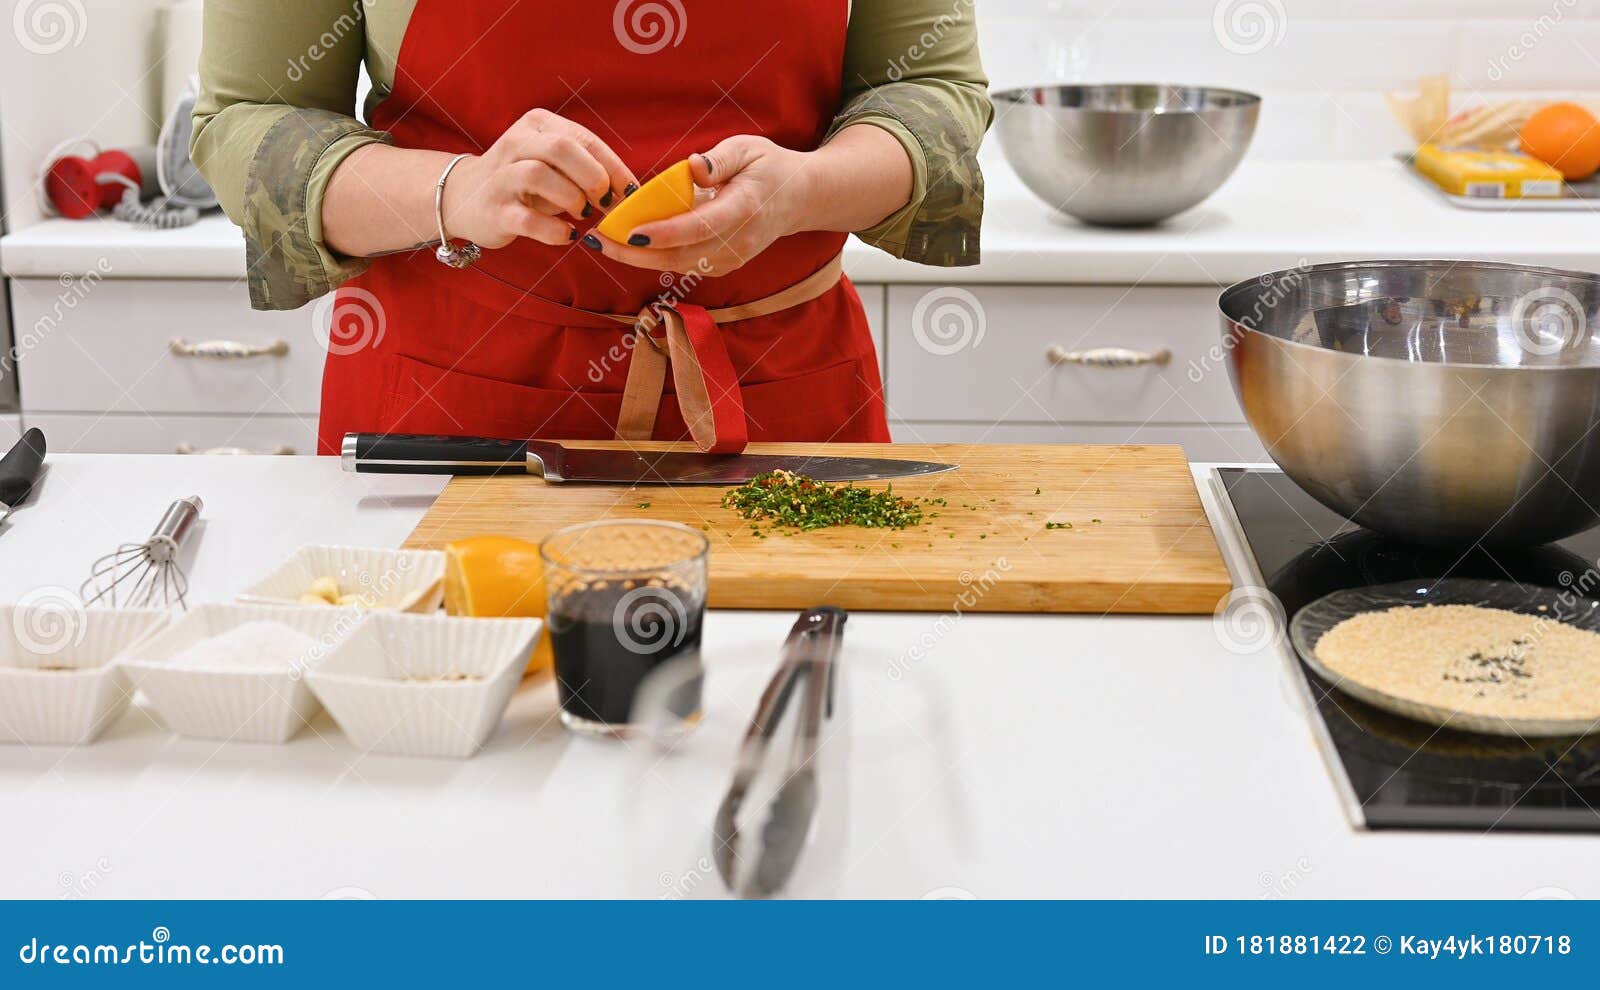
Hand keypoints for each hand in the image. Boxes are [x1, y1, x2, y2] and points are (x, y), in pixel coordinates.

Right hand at [443, 109, 637, 248]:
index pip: (585, 139)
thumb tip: (631, 191)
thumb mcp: (554, 165)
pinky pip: (528, 219)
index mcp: (537, 125)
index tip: (632, 192)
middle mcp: (516, 144)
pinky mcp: (495, 210)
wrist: (464, 198)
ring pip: (540, 175)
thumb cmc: (523, 182)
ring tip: (580, 213)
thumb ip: (586, 168)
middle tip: (604, 201)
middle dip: (594, 177)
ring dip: (572, 199)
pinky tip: (566, 234)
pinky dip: (555, 230)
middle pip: (562, 148)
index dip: (615, 167)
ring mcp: (501, 176)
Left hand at [583, 135, 811, 274]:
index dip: (664, 232)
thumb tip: (692, 167)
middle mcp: (738, 241)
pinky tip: (627, 247)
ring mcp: (732, 258)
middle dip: (635, 252)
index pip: (699, 226)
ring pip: (678, 266)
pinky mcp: (724, 265)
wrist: (800, 199)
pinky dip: (655, 258)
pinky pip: (684, 265)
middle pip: (681, 255)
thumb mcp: (748, 148)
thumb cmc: (770, 168)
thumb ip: (719, 159)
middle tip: (597, 240)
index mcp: (744, 208)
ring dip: (638, 258)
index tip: (630, 231)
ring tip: (603, 243)